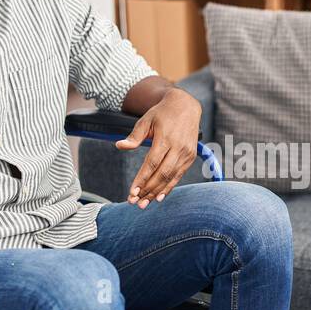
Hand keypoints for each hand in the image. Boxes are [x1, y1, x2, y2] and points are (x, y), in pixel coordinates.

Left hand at [115, 88, 202, 207]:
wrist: (185, 106)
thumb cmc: (162, 113)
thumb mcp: (145, 120)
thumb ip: (134, 136)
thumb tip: (119, 146)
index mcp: (166, 138)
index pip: (152, 163)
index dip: (142, 179)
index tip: (132, 192)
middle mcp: (178, 147)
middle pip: (162, 174)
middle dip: (148, 190)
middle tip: (135, 202)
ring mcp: (186, 153)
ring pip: (171, 177)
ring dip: (157, 192)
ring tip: (145, 203)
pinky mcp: (191, 157)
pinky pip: (179, 176)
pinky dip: (169, 187)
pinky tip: (159, 197)